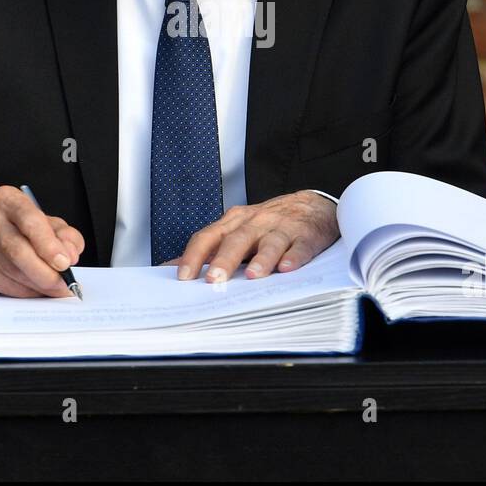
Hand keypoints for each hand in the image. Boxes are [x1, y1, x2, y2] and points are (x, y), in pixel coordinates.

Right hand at [0, 185, 84, 296]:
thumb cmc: (19, 228)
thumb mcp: (46, 223)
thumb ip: (64, 235)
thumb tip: (71, 254)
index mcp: (8, 200)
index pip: (30, 221)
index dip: (49, 245)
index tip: (65, 262)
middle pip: (19, 251)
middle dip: (46, 272)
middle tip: (64, 283)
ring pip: (13, 273)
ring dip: (38, 285)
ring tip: (54, 287)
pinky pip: (5, 286)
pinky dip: (26, 291)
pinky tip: (35, 287)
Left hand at [166, 190, 338, 282]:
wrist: (313, 205)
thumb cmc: (268, 224)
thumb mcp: (237, 230)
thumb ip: (209, 249)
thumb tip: (172, 268)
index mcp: (235, 222)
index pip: (208, 236)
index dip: (194, 255)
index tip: (182, 277)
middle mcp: (256, 222)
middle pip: (237, 239)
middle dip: (224, 260)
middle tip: (213, 280)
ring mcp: (283, 228)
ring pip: (270, 243)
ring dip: (261, 259)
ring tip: (253, 276)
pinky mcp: (307, 236)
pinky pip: (301, 247)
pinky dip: (294, 258)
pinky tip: (288, 269)